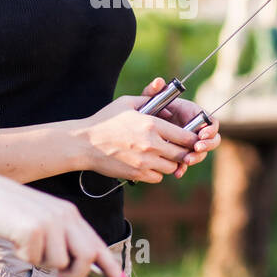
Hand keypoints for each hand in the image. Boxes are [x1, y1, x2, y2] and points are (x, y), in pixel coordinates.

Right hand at [0, 177, 122, 276]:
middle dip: (76, 274)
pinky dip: (24, 255)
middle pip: (87, 257)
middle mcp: (65, 216)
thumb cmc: (14, 212)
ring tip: (27, 244)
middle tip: (60, 273)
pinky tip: (16, 239)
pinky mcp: (33, 229)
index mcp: (71, 215)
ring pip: (58, 263)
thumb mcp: (45, 220)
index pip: (98, 243)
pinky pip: (35, 259)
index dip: (111, 266)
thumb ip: (63, 239)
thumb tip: (76, 268)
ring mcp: (50, 222)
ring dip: (41, 261)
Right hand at [77, 92, 201, 181]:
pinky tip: (150, 164)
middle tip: (178, 148)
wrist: (85, 144)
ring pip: (172, 167)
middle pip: (182, 154)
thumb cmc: (105, 121)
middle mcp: (151, 144)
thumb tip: (164, 98)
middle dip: (183, 151)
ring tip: (162, 156)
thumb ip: (148, 99)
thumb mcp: (126, 103)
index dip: (192, 138)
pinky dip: (157, 172)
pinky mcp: (137, 173)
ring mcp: (145, 161)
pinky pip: (158, 177)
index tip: (191, 138)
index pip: (185, 136)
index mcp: (152, 125)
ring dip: (170, 162)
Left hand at [140, 77, 221, 178]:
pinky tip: (177, 172)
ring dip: (196, 158)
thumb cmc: (145, 110)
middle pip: (211, 139)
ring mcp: (188, 143)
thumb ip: (153, 92)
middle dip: (207, 145)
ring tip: (186, 161)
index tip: (202, 134)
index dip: (210, 129)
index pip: (210, 121)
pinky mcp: (180, 154)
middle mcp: (194, 129)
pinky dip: (182, 168)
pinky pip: (186, 162)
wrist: (133, 128)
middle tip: (196, 149)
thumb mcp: (147, 101)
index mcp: (192, 114)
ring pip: (200, 153)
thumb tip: (159, 81)